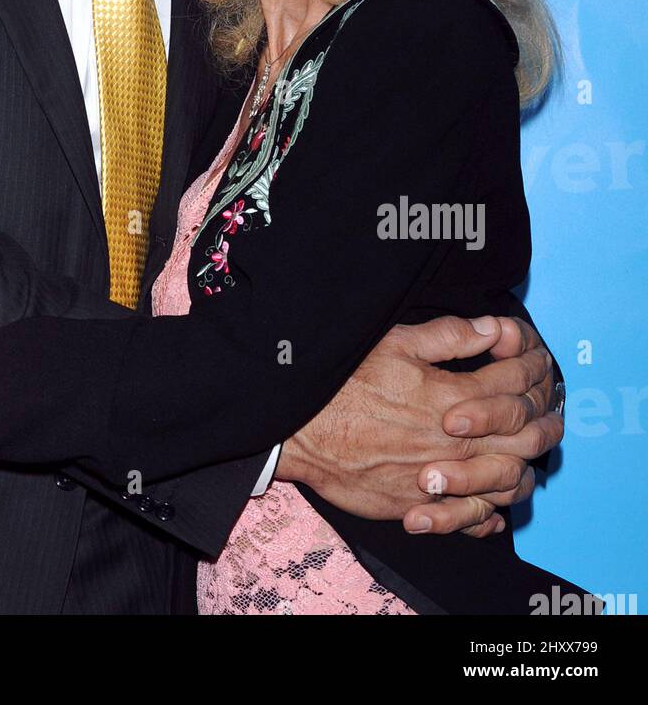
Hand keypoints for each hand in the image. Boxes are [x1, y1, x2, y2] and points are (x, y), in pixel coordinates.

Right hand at [275, 315, 561, 536]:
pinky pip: (475, 519)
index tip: (532, 357)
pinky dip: (494, 511)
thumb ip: (449, 336)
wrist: (300, 430)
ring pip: (509, 481)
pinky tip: (495, 499)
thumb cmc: (343, 382)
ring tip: (529, 449)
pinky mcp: (423, 509)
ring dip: (527, 462)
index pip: (512, 384)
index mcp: (449, 398)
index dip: (530, 366)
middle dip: (544, 416)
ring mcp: (442, 481)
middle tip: (547, 404)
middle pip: (524, 436)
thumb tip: (492, 327)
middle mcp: (454, 444)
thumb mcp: (393, 343)